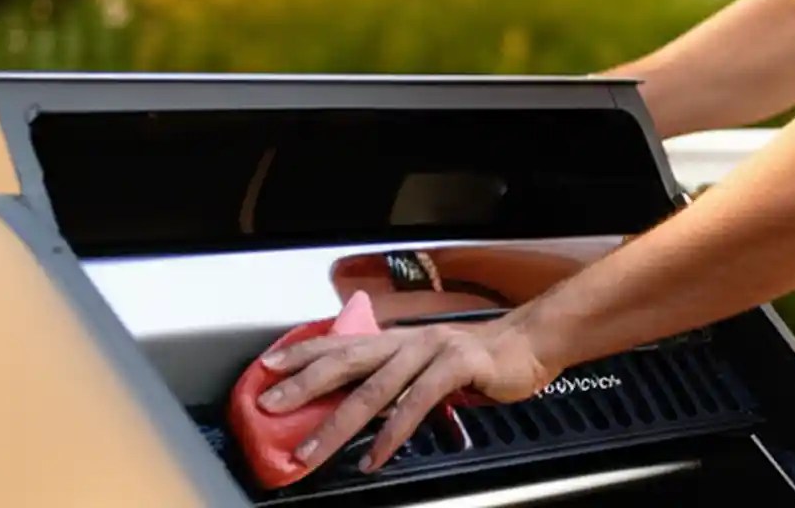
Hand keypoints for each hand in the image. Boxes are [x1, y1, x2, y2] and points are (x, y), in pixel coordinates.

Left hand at [255, 318, 555, 472]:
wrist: (528, 344)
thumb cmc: (477, 359)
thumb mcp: (427, 363)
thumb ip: (395, 378)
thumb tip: (356, 404)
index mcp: (396, 338)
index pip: (338, 343)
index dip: (300, 354)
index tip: (266, 369)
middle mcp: (407, 340)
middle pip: (346, 361)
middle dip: (303, 385)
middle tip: (270, 405)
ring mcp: (431, 350)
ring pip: (375, 388)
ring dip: (338, 422)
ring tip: (311, 450)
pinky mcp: (456, 366)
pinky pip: (416, 403)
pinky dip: (392, 433)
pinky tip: (374, 456)